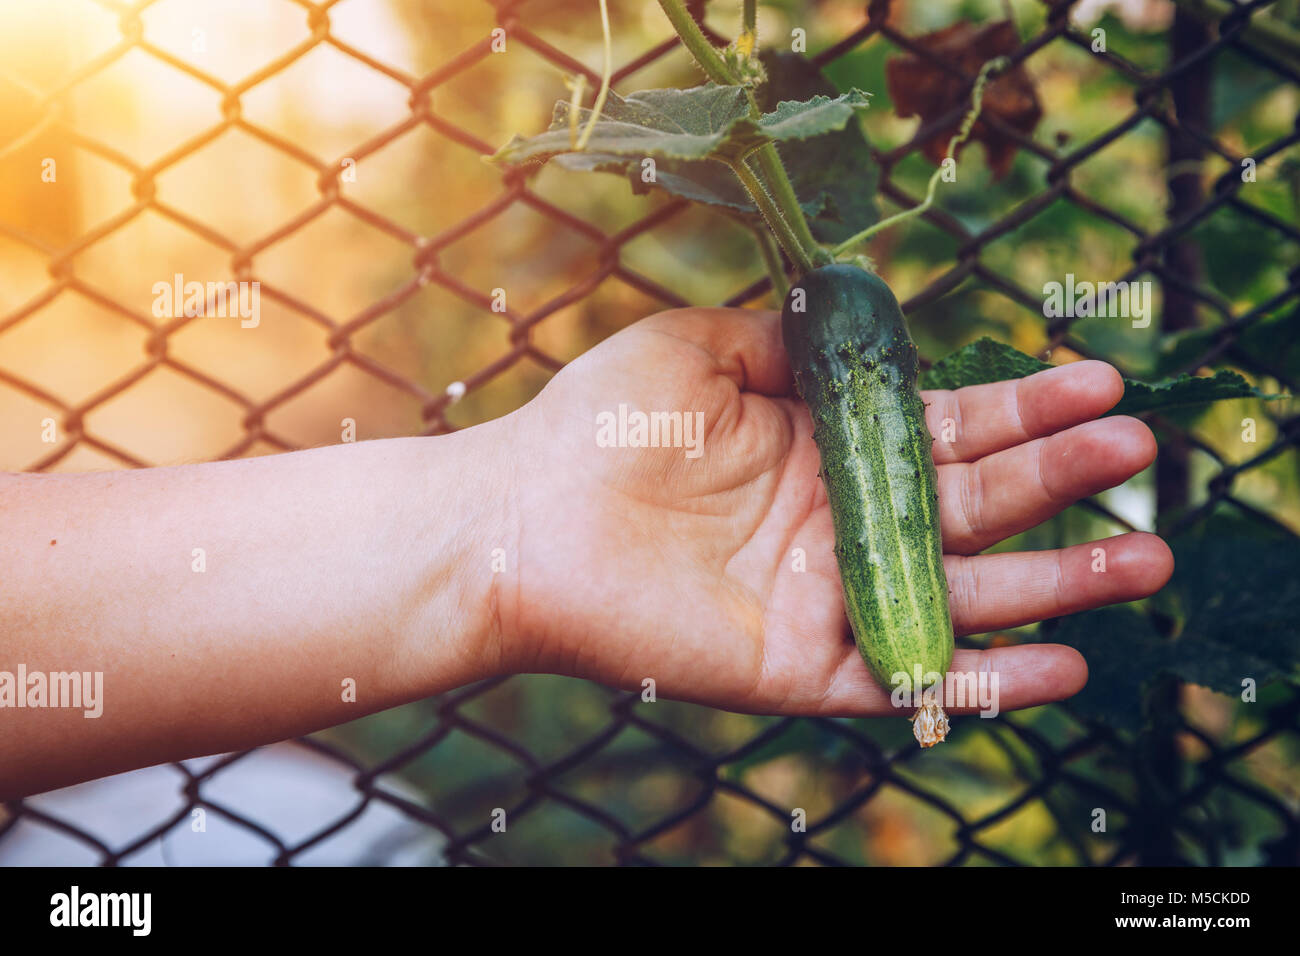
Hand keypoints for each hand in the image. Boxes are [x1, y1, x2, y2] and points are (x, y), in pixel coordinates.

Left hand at [497, 307, 1172, 715]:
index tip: (1100, 384)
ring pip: (966, 594)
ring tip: (1146, 559)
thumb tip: (861, 317)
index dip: (1025, 408)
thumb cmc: (600, 427)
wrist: (525, 521)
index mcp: (829, 446)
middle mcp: (844, 521)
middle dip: (1061, 477)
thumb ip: (789, 338)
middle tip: (1142, 453)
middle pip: (978, 504)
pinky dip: (983, 678)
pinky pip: (910, 677)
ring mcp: (832, 596)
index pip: (950, 428)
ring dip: (1058, 581)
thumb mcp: (702, 348)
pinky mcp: (807, 665)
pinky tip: (1062, 665)